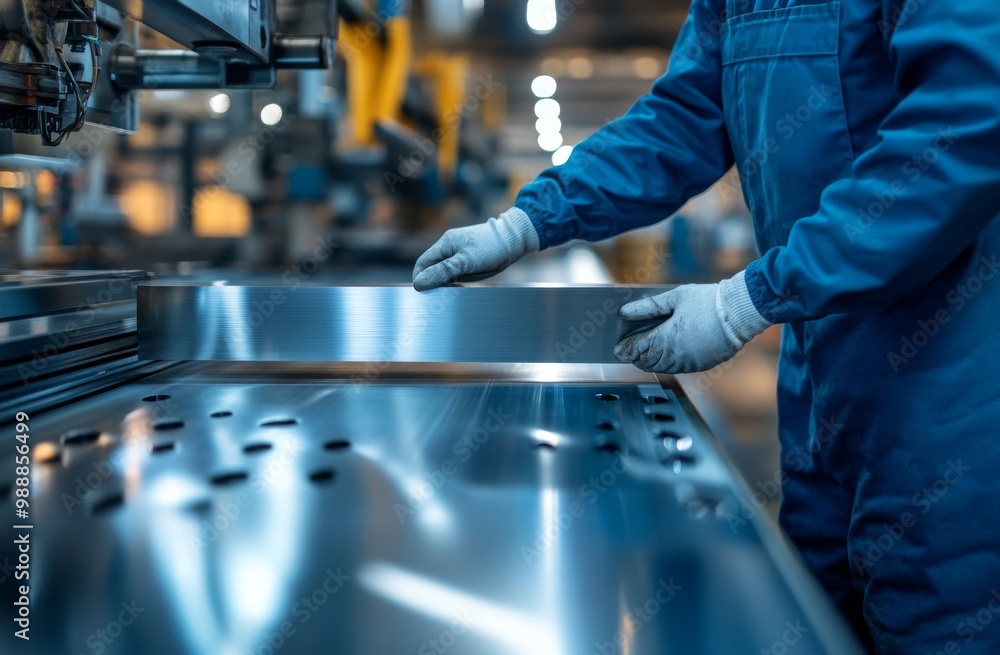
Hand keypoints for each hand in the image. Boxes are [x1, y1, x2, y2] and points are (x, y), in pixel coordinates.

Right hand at [412, 208, 538, 290]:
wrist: (513, 240)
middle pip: (431, 268)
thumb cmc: (491, 248)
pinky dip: (454, 280)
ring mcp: (458, 252)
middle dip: (432, 282)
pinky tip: (461, 286)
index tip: (425, 293)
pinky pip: (454, 271)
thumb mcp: (465, 262)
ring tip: (453, 291)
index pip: (422, 264)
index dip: (420, 279)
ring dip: (444, 283)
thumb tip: (419, 283)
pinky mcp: (467, 258)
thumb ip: (442, 271)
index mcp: (444, 244)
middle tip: (440, 296)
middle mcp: (448, 247)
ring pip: (442, 271)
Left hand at [614, 271, 771, 372]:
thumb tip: (624, 312)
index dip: (626, 349)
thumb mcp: (674, 297)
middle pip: (648, 361)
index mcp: (667, 337)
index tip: (617, 350)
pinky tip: (666, 356)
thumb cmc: (707, 301)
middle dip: (637, 357)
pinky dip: (669, 364)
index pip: (638, 349)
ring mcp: (690, 362)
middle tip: (628, 353)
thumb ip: (648, 307)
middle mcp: (677, 355)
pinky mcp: (703, 365)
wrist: (740, 312)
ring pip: (663, 367)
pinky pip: (680, 368)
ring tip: (644, 355)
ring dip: (651, 362)